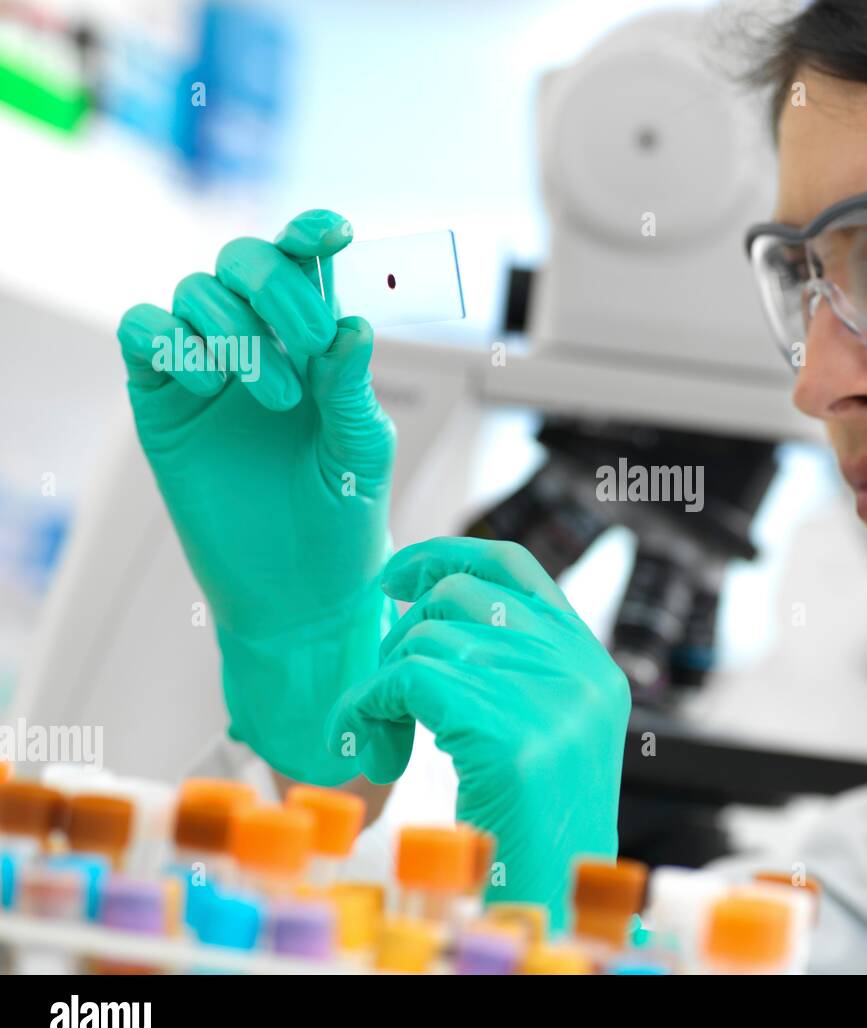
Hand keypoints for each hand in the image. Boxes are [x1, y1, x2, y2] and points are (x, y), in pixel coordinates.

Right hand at [116, 210, 399, 784]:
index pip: (304, 268)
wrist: (297, 590)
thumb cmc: (342, 516)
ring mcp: (206, 371)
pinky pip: (142, 334)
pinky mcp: (161, 402)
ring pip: (194, 293)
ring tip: (274, 397)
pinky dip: (168, 338)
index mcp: (313, 346)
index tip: (332, 233)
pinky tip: (205, 380)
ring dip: (234, 329)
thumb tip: (351, 323)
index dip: (310, 235)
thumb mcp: (360, 449)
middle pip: (243, 263)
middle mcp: (258, 345)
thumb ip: (351, 387)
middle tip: (307, 343)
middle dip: (275, 286)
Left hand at [324, 537, 631, 927]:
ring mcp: (549, 700)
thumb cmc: (535, 833)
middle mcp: (578, 672)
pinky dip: (367, 708)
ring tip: (383, 738)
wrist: (556, 905)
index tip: (400, 576)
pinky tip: (370, 750)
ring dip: (381, 686)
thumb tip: (429, 611)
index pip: (517, 567)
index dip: (449, 555)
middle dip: (402, 634)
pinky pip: (405, 681)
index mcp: (592, 665)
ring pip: (426, 640)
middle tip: (388, 693)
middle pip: (461, 596)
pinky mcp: (508, 735)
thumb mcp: (547, 734)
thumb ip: (511, 672)